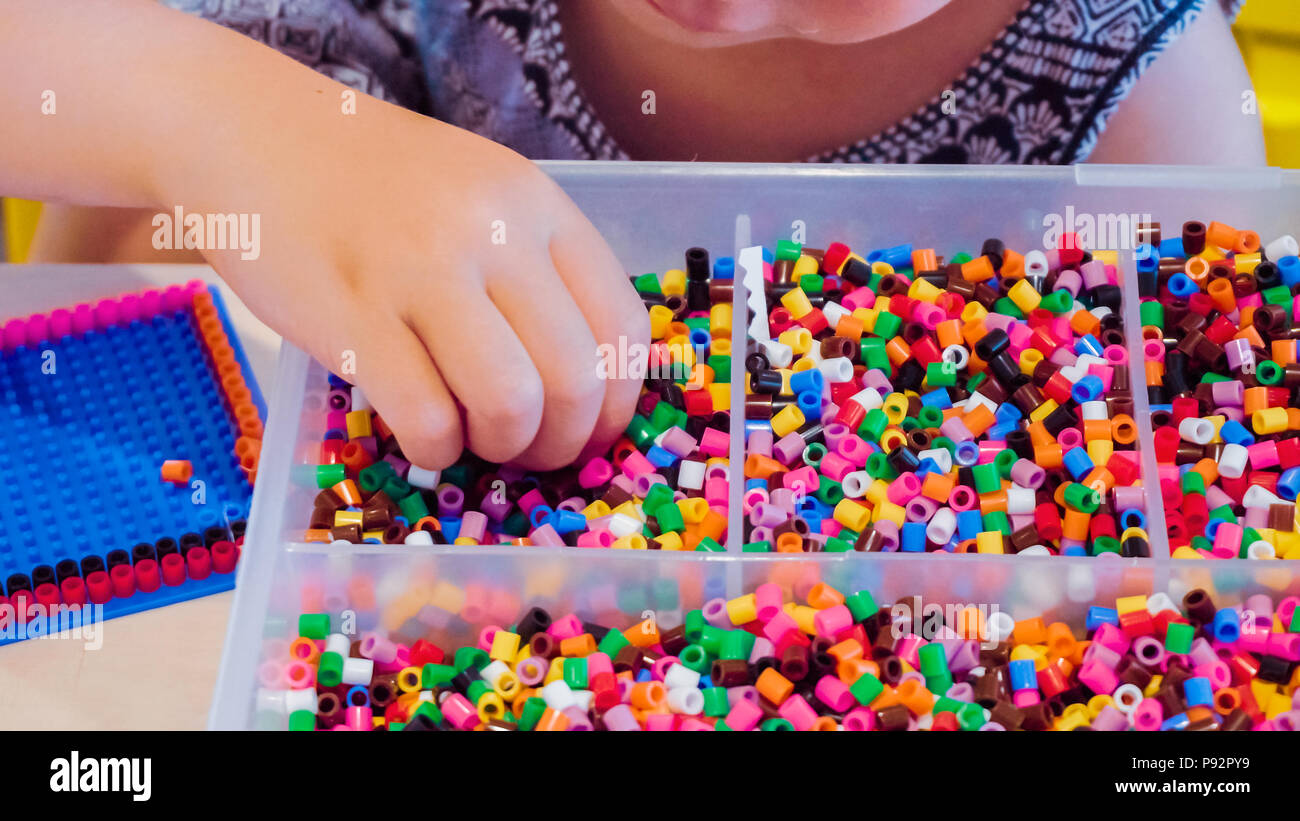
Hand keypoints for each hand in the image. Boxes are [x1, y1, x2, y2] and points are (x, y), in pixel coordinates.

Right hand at [190, 104, 646, 470]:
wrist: (250, 133)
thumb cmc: (377, 181)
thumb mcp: (482, 193)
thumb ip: (537, 267)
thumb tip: (585, 385)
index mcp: (537, 205)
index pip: (621, 324)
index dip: (619, 402)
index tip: (592, 432)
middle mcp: (490, 233)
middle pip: (575, 379)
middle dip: (563, 442)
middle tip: (529, 451)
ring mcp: (419, 272)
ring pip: (510, 404)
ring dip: (501, 447)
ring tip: (473, 438)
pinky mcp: (351, 316)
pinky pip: (426, 419)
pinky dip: (434, 449)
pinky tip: (421, 433)